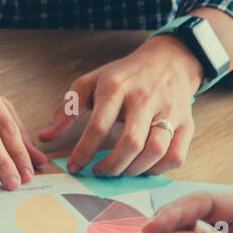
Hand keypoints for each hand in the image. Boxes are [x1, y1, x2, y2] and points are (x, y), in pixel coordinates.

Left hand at [39, 34, 201, 175]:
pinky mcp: (187, 123)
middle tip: (99, 172)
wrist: (169, 60)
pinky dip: (159, 170)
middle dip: (111, 166)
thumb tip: (45, 137)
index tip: (74, 167)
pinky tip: (143, 168)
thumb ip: (67, 110)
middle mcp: (145, 99)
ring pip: (155, 151)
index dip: (83, 152)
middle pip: (130, 143)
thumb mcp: (90, 83)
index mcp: (116, 87)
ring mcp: (169, 111)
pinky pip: (176, 156)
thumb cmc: (124, 76)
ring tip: (120, 170)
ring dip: (134, 170)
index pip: (98, 126)